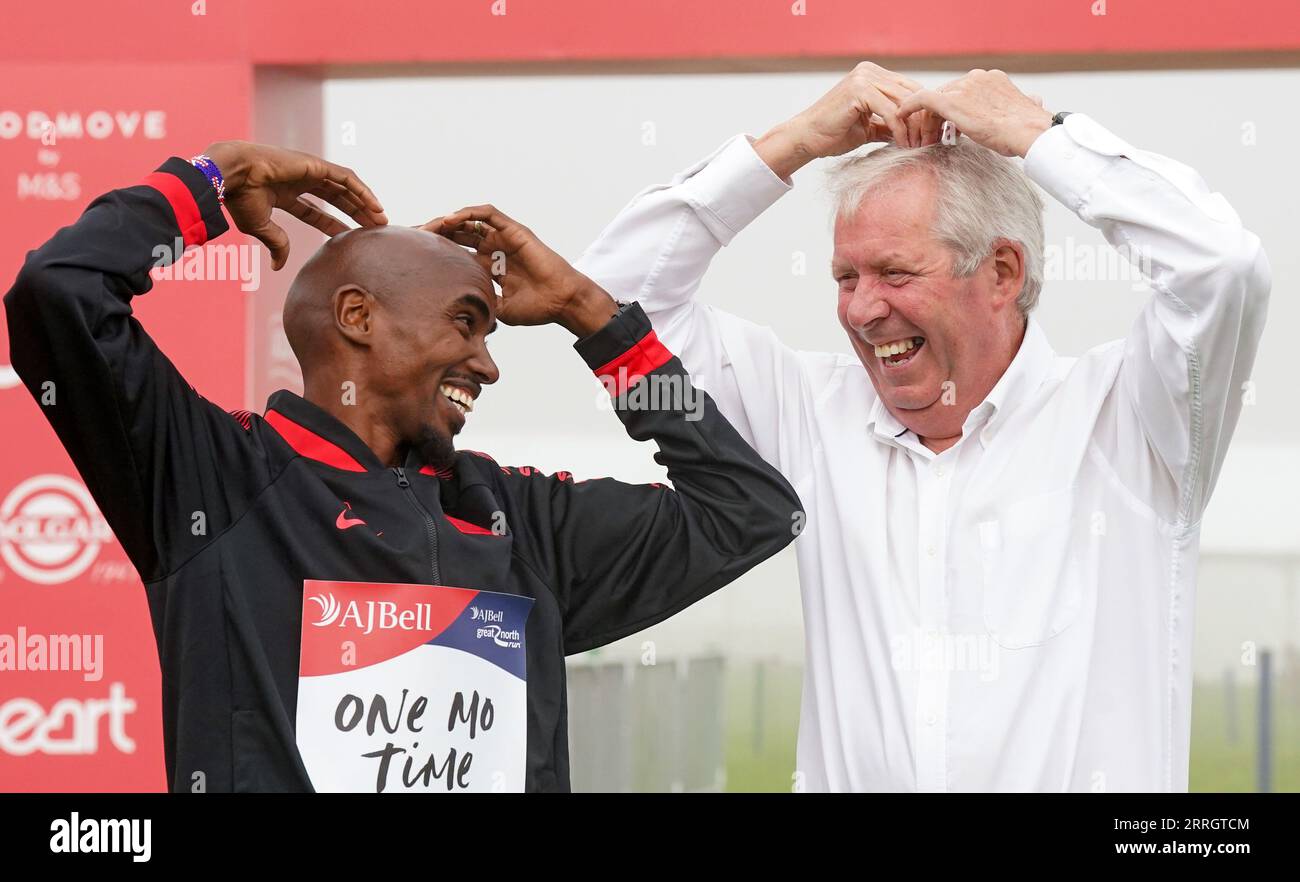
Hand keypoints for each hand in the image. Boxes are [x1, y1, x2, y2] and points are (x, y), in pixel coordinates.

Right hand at [203, 140, 387, 269]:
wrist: (233, 175)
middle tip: (374, 230)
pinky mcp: (316, 165)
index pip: (316, 212)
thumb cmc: (239, 198)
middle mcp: (298, 180)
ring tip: (382, 220)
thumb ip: (276, 244)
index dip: (334, 224)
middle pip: (336, 199)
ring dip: (365, 203)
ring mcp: (309, 171)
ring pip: (345, 188)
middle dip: (356, 214)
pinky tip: (376, 207)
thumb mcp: (260, 227)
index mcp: (284, 193)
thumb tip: (279, 267)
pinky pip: (347, 179)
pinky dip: (363, 191)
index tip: (350, 238)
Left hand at [425, 205, 618, 337]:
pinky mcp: (514, 230)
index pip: (455, 254)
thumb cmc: (536, 308)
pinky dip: (469, 213)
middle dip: (434, 234)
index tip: (413, 256)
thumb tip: (454, 318)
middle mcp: (493, 249)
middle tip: (412, 238)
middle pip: (457, 235)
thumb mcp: (499, 310)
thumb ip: (480, 305)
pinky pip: (488, 214)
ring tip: (428, 228)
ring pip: (468, 221)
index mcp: (487, 267)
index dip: (435, 253)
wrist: (561, 301)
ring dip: (447, 221)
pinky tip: (451, 220)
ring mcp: (503, 238)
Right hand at [754, 61, 940, 178]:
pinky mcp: (859, 90)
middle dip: (921, 119)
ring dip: (913, 127)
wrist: (806, 138)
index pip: (909, 89)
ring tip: (917, 146)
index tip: (929, 134)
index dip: (921, 112)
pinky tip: (903, 144)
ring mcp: (863, 78)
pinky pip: (890, 111)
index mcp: (872, 75)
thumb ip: (890, 124)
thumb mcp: (870, 127)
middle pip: (910, 93)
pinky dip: (900, 129)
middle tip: (929, 142)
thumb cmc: (833, 134)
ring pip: (903, 102)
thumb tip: (915, 132)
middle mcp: (869, 71)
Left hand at [895, 70, 1052, 157]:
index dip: (952, 112)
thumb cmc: (1028, 130)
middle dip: (937, 118)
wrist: (1029, 132)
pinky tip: (899, 116)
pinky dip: (909, 107)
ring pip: (935, 100)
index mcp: (992, 80)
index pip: (962, 92)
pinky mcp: (952, 100)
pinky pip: (922, 99)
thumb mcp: (1025, 110)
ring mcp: (963, 87)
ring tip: (924, 140)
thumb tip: (1034, 101)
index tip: (949, 130)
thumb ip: (1021, 103)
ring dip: (927, 120)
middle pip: (946, 95)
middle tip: (932, 139)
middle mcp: (977, 78)